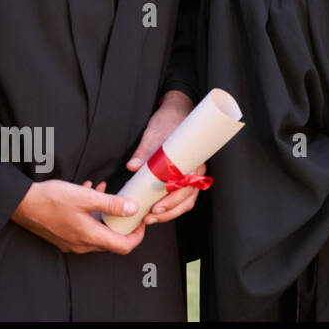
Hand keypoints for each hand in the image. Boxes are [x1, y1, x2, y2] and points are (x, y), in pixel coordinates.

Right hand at [10, 179, 145, 253]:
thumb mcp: (85, 197)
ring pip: (98, 231)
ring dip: (105, 213)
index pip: (123, 246)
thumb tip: (133, 209)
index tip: (141, 221)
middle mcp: (81, 244)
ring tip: (105, 191)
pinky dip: (91, 213)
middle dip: (122, 222)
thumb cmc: (51, 199)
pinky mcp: (63, 236)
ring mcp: (71, 242)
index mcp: (89, 236)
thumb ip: (111, 204)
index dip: (137, 236)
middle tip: (128, 204)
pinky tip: (89, 191)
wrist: (20, 203)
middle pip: (112, 240)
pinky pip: (85, 227)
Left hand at [126, 89, 203, 224]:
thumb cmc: (169, 121)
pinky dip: (172, 206)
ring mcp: (192, 173)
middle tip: (149, 217)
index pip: (186, 186)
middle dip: (169, 211)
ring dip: (170, 212)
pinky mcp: (184, 175)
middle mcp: (196, 169)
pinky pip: (183, 196)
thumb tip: (132, 166)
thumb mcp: (154, 134)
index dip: (172, 201)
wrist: (177, 111)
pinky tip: (156, 211)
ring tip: (150, 218)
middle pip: (188, 197)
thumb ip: (144, 151)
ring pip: (187, 200)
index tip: (156, 208)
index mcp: (192, 159)